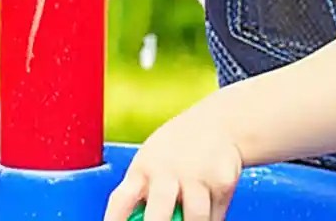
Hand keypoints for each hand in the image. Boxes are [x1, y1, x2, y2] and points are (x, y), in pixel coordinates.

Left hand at [104, 105, 242, 220]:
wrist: (219, 124)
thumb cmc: (178, 147)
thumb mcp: (152, 161)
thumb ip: (143, 189)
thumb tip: (133, 219)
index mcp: (142, 168)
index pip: (121, 200)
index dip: (114, 219)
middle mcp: (166, 172)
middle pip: (158, 215)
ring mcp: (195, 177)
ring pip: (194, 219)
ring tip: (187, 219)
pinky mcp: (221, 183)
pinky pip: (215, 215)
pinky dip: (211, 219)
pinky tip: (206, 213)